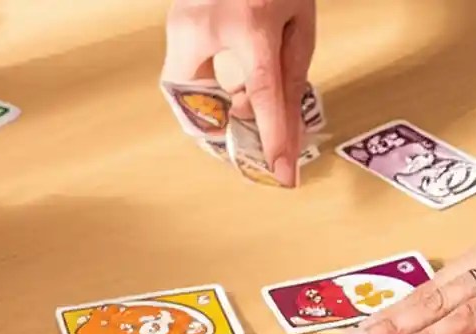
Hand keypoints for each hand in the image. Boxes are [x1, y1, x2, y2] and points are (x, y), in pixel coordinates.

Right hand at [163, 0, 316, 186]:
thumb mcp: (300, 18)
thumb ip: (293, 74)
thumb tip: (289, 125)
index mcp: (250, 23)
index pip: (263, 95)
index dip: (274, 138)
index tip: (282, 172)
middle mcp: (205, 25)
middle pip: (204, 103)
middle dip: (224, 120)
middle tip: (248, 120)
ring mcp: (181, 22)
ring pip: (191, 90)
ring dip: (218, 96)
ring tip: (243, 79)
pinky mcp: (174, 20)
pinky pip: (188, 70)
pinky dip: (211, 78)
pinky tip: (231, 63)